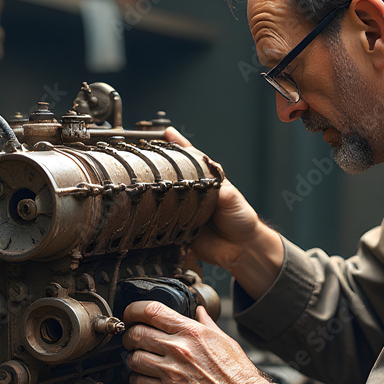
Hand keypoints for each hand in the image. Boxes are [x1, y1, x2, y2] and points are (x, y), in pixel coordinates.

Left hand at [122, 300, 270, 383]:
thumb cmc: (237, 374)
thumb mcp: (224, 340)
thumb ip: (207, 324)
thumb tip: (200, 311)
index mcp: (191, 331)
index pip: (151, 311)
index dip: (133, 310)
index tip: (130, 315)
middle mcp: (179, 348)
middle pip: (137, 333)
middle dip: (129, 336)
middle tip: (132, 341)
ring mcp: (171, 371)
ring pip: (133, 358)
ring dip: (132, 360)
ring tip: (138, 362)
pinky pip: (138, 382)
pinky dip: (137, 380)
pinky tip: (144, 379)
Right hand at [164, 127, 282, 298]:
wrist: (241, 250)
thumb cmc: (241, 220)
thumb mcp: (233, 198)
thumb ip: (220, 190)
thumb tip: (207, 184)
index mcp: (206, 181)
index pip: (191, 159)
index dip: (178, 146)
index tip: (166, 133)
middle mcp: (193, 193)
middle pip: (172, 177)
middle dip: (160, 166)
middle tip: (147, 155)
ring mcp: (184, 210)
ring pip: (165, 198)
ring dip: (154, 191)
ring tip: (142, 179)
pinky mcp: (177, 229)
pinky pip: (163, 222)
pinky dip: (156, 217)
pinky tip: (147, 210)